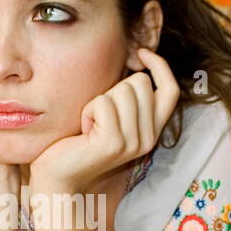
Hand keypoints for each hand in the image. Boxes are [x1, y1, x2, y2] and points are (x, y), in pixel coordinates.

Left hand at [29, 47, 180, 192]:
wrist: (59, 177)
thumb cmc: (79, 142)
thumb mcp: (112, 118)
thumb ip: (129, 99)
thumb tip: (136, 60)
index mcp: (152, 132)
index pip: (171, 90)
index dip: (160, 66)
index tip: (141, 53)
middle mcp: (148, 139)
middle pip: (141, 83)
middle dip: (114, 88)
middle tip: (100, 116)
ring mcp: (132, 142)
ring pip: (122, 89)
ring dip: (99, 100)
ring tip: (91, 124)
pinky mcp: (113, 142)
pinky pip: (103, 102)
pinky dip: (88, 110)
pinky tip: (83, 129)